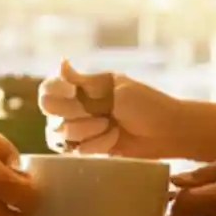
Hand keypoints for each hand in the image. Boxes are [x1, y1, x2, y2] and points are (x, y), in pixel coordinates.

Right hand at [38, 60, 182, 157]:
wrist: (167, 132)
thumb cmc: (147, 105)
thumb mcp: (118, 89)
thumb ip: (85, 83)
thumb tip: (60, 64)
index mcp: (82, 87)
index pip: (48, 90)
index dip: (55, 94)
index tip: (74, 94)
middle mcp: (77, 108)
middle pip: (51, 114)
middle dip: (77, 114)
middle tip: (104, 113)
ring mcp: (82, 130)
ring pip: (61, 134)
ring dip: (88, 131)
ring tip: (111, 127)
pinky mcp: (90, 150)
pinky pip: (76, 151)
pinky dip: (96, 146)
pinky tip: (114, 141)